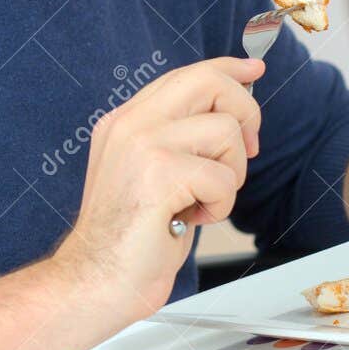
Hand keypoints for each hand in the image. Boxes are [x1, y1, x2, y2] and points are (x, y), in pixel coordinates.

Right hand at [53, 55, 263, 318]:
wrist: (96, 280)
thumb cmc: (127, 240)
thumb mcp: (150, 175)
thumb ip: (177, 141)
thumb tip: (230, 119)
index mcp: (125, 121)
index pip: (185, 75)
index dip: (226, 69)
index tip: (253, 71)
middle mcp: (130, 124)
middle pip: (209, 83)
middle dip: (245, 114)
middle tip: (243, 153)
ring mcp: (142, 144)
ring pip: (226, 131)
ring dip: (231, 174)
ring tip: (201, 201)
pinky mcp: (159, 174)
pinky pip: (223, 177)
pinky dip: (221, 205)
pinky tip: (193, 218)